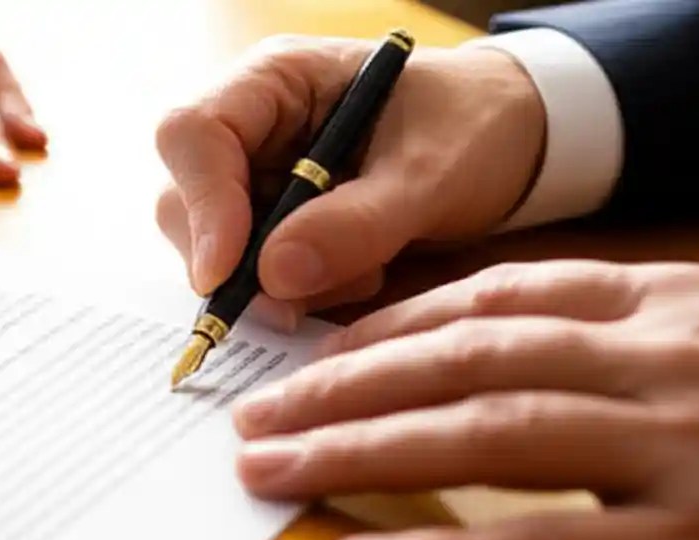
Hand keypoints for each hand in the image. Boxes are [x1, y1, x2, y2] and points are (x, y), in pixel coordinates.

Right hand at [155, 35, 544, 330]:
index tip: (227, 273)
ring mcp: (258, 175)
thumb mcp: (432, 174)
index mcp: (277, 80)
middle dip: (236, 260)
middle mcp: (251, 125)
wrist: (513, 141)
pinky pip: (252, 268)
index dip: (202, 205)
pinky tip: (352, 275)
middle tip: (296, 300)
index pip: (194, 133)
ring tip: (359, 273)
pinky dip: (294, 288)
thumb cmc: (474, 127)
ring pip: (213, 244)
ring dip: (274, 281)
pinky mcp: (273, 220)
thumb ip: (358, 222)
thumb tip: (274, 276)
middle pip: (185, 197)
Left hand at [230, 260, 698, 539]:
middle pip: (466, 357)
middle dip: (345, 384)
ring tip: (273, 472)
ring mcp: (685, 449)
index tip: (321, 347)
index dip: (395, 320)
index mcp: (677, 304)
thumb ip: (635, 336)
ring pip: (481, 434)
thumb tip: (505, 357)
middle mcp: (668, 360)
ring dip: (359, 452)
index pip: (502, 294)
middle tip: (256, 413)